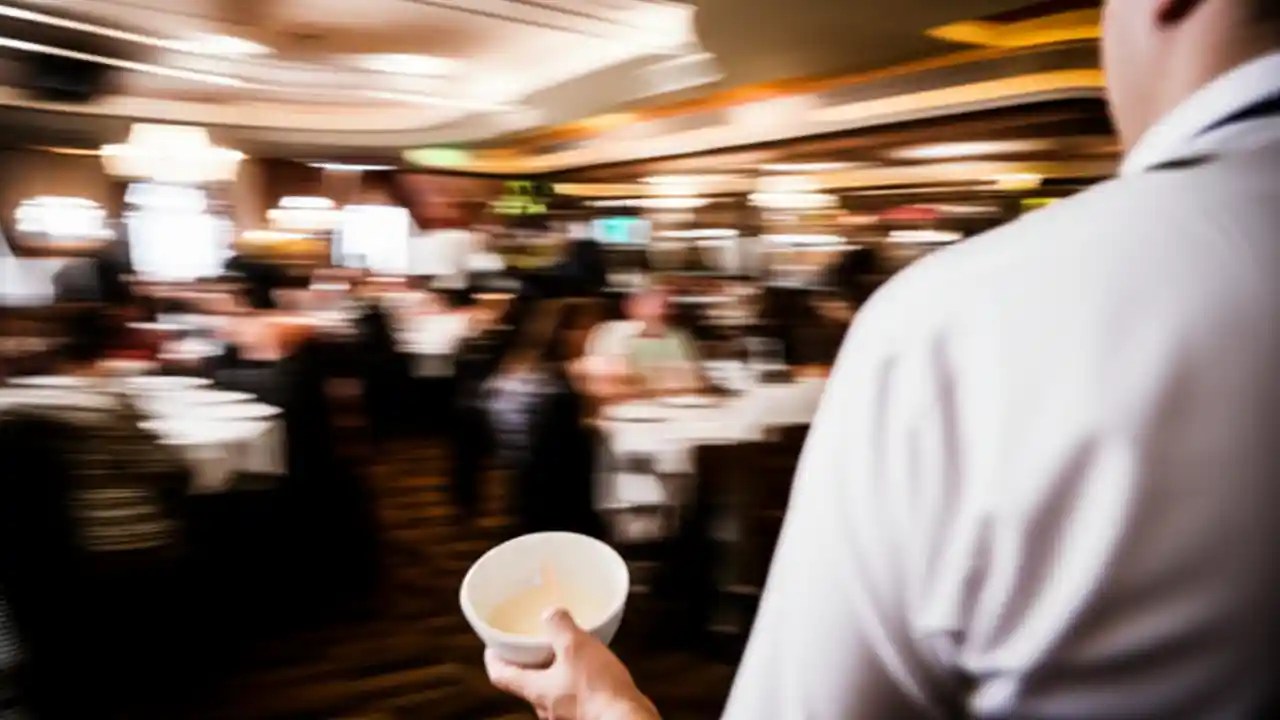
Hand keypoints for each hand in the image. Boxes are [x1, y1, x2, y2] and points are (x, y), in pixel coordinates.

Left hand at [485, 609, 658, 719]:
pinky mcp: (586, 716)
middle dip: (530, 664)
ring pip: (552, 692)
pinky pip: (575, 698)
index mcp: (536, 690)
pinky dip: (577, 684)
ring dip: (556, 674)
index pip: (501, 676)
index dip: (494, 660)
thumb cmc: (599, 692)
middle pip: (527, 684)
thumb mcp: (576, 646)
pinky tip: (593, 672)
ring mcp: (566, 715)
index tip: (492, 648)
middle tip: (535, 645)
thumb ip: (560, 626)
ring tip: (569, 654)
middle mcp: (546, 707)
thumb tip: (551, 614)